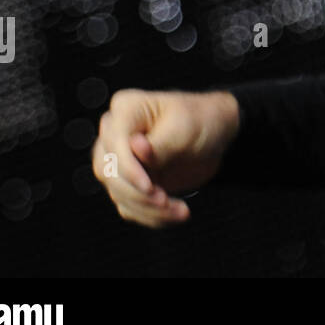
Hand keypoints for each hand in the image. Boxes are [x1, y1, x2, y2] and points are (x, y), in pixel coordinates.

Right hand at [91, 88, 240, 227]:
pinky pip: (129, 205)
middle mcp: (115, 133)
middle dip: (137, 193)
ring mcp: (119, 159)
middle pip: (108, 171)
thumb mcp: (186, 129)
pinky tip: (175, 214)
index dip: (129, 169)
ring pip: (117, 192)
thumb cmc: (202, 120)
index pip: (115, 144)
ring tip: (180, 211)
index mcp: (127, 109)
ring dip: (148, 209)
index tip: (150, 188)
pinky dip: (151, 215)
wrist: (216, 133)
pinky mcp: (128, 181)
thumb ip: (159, 143)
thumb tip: (135, 147)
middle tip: (167, 202)